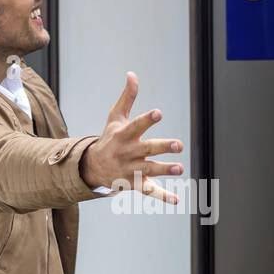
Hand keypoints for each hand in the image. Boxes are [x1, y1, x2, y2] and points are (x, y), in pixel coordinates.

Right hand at [80, 72, 183, 204]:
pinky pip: (149, 191)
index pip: (136, 126)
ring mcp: (131, 169)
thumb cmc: (110, 138)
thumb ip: (127, 97)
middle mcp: (128, 153)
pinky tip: (176, 199)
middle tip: (179, 145)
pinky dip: (162, 197)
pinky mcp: (135, 183)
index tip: (159, 113)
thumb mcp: (115, 116)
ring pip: (149, 171)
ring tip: (180, 168)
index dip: (147, 119)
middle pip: (147, 150)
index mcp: (124, 135)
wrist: (93, 167)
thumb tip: (132, 74)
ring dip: (165, 170)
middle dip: (162, 147)